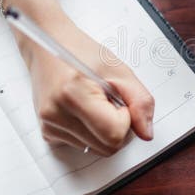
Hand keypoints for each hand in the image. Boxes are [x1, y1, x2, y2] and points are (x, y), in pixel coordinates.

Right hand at [0, 0, 154, 156]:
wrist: (49, 45)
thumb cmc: (83, 53)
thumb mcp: (120, 71)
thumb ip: (140, 102)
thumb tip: (147, 133)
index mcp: (74, 94)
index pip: (114, 135)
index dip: (126, 120)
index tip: (119, 101)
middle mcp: (56, 114)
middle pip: (106, 148)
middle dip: (117, 128)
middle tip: (109, 102)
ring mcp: (49, 125)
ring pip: (95, 149)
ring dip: (103, 130)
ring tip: (94, 102)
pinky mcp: (47, 132)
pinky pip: (82, 145)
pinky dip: (89, 132)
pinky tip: (83, 110)